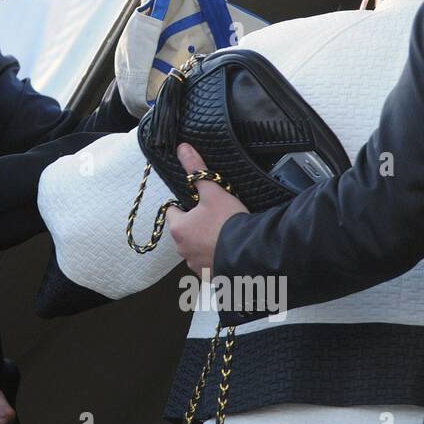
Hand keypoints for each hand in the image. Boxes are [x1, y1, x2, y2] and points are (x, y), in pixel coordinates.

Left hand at [165, 143, 247, 277]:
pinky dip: (215, 256)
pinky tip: (228, 248)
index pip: (172, 211)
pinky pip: (208, 263)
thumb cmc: (228, 221)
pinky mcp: (209, 275)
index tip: (199, 203)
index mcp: (178, 228)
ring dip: (205, 241)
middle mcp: (181, 248)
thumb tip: (182, 148)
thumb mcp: (213, 191)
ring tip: (224, 232)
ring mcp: (195, 264)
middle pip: (184, 230)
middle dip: (196, 224)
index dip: (185, 205)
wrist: (250, 252)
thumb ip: (196, 170)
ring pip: (195, 247)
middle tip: (215, 216)